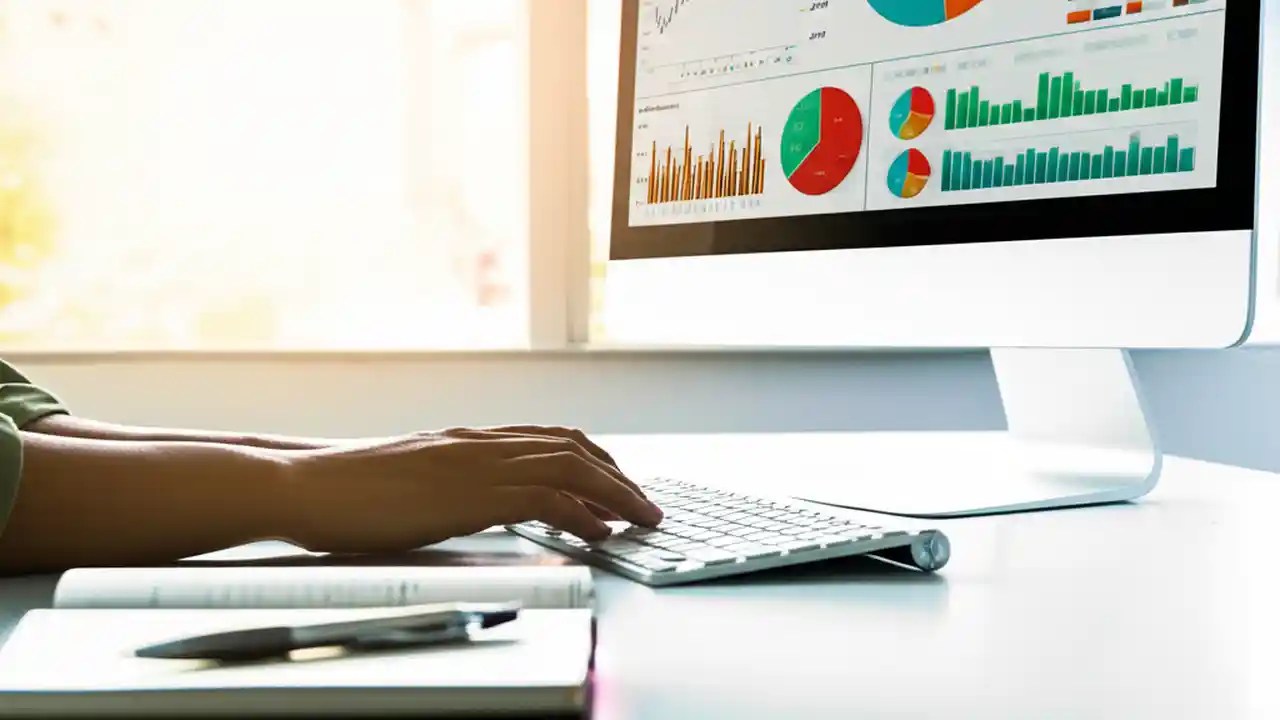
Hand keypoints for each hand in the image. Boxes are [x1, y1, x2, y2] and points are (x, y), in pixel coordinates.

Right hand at [279, 426, 661, 553]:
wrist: (302, 483)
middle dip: (616, 476)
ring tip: (641, 517)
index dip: (590, 458)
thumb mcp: (408, 479)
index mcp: (466, 440)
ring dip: (614, 492)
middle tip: (645, 504)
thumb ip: (446, 481)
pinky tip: (597, 532)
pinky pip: (543, 500)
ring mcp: (475, 465)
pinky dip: (579, 514)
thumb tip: (471, 499)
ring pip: (569, 467)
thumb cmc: (344, 489)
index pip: (547, 438)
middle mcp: (479, 444)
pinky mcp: (467, 495)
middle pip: (570, 448)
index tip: (615, 480)